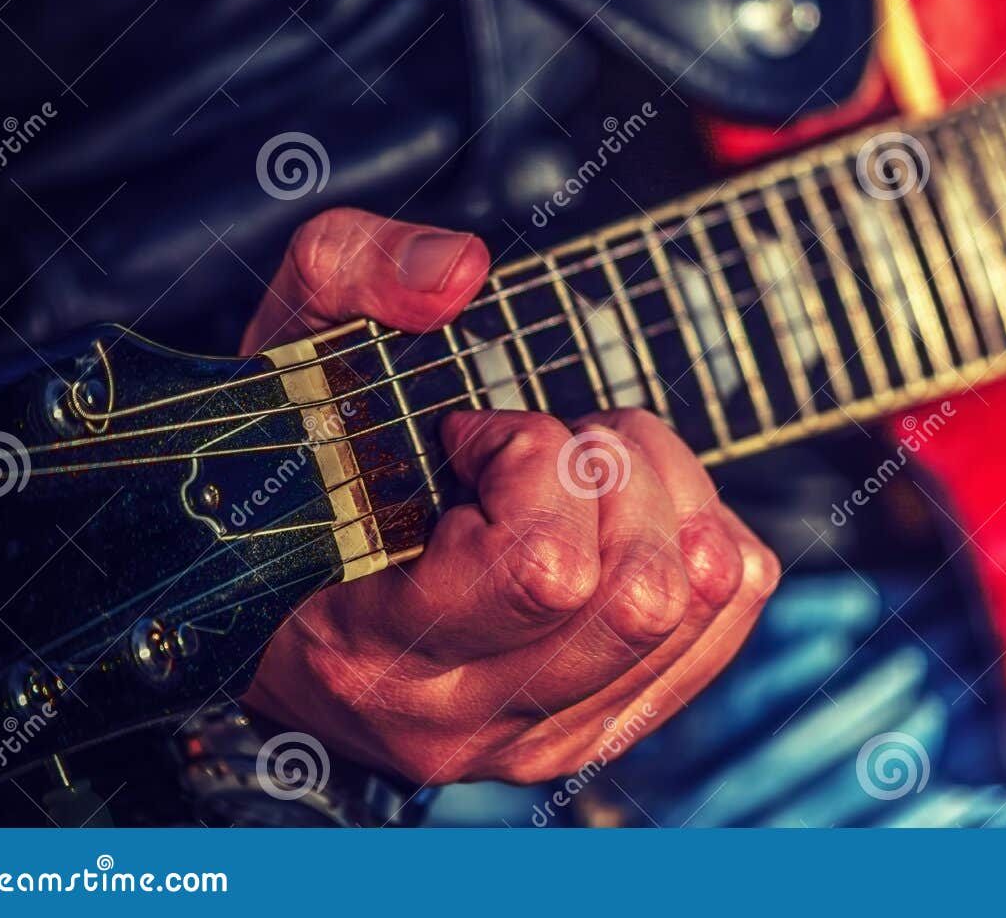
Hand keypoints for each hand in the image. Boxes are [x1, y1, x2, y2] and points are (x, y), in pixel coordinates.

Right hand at [238, 208, 778, 784]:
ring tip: (591, 473)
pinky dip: (705, 532)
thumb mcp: (287, 351)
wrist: (274, 608)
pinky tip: (629, 513)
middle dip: (615, 471)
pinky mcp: (607, 719)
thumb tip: (462, 271)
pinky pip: (732, 611)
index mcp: (375, 650)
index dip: (530, 459)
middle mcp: (468, 717)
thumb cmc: (289, 478)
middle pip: (641, 591)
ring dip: (666, 494)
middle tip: (551, 442)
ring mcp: (546, 734)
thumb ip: (349, 273)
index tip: (468, 435)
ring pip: (698, 598)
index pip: (543, 567)